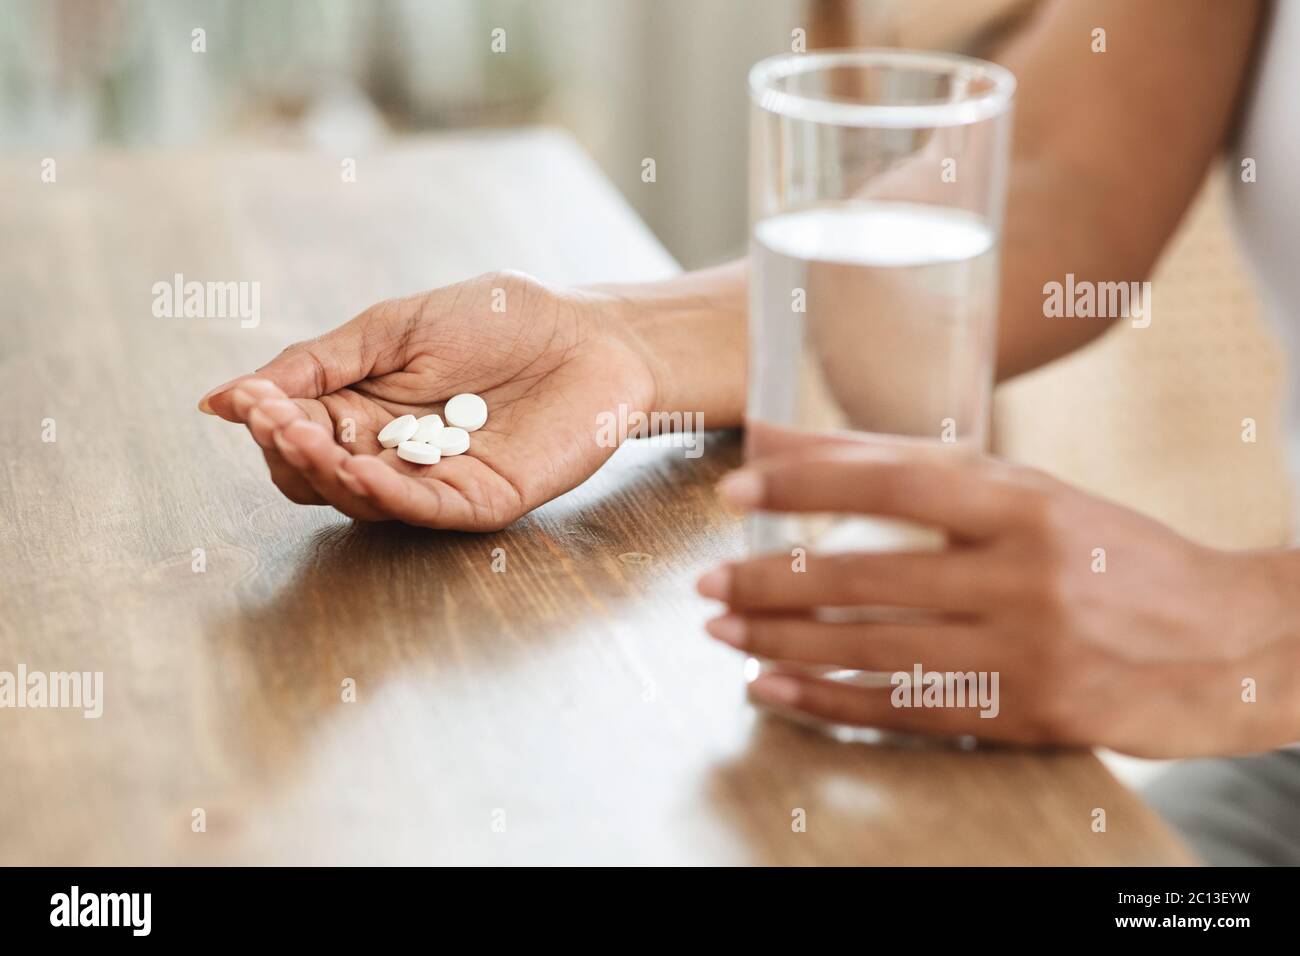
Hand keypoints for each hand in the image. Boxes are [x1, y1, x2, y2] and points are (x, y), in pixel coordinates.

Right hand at [199, 271, 656, 530]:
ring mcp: (435, 481)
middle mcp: (391, 455)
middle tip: (275, 418)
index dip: (269, 423)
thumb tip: (220, 400)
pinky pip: (423, 508)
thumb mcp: (389, 330)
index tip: (251, 400)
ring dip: (325, 473)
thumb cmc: (496, 322)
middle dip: (288, 450)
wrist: (587, 333)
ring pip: (361, 499)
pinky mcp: (480, 500)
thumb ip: (313, 366)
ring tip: (303, 439)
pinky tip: (356, 470)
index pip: (295, 438)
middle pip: (316, 477)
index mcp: (362, 412)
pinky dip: (385, 494)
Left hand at [698, 444, 1296, 756]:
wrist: (1222, 641)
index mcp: (1021, 502)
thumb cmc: (1108, 552)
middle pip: (865, 578)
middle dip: (770, 582)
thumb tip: (794, 442)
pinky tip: (771, 689)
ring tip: (724, 631)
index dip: (803, 485)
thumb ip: (912, 471)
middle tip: (708, 583)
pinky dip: (826, 700)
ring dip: (782, 643)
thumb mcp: (1023, 495)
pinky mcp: (1023, 714)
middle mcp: (1020, 574)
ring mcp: (1022, 652)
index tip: (734, 490)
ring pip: (871, 649)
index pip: (890, 484)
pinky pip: (902, 709)